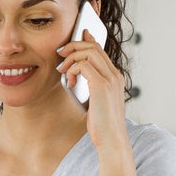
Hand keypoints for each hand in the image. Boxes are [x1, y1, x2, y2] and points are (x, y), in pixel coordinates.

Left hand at [56, 29, 128, 151]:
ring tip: (62, 71)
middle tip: (60, 54)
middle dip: (74, 46)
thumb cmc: (102, 126)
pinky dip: (72, 70)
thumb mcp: (96, 103)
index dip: (88, 40)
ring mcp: (110, 79)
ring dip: (71, 58)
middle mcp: (115, 75)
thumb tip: (76, 78)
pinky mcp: (101, 86)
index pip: (101, 50)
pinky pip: (83, 65)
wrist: (112, 140)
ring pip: (88, 52)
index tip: (78, 35)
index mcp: (115, 78)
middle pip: (94, 47)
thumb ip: (90, 88)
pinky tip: (68, 82)